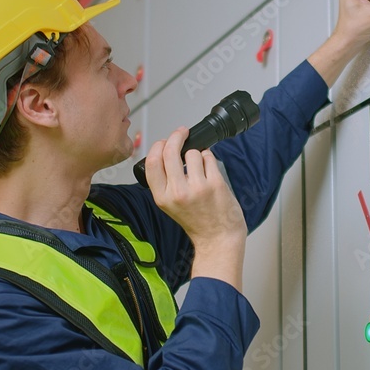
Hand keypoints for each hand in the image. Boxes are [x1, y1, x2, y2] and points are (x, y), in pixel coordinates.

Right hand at [145, 127, 246, 289]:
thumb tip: (166, 152)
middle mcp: (177, 192)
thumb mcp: (169, 205)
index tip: (164, 141)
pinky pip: (208, 157)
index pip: (152, 162)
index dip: (158, 146)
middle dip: (176, 136)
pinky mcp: (214, 184)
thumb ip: (165, 182)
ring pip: (192, 152)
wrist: (218, 237)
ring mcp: (197, 187)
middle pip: (170, 151)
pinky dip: (208, 158)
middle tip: (181, 132)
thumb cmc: (196, 221)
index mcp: (162, 198)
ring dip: (196, 153)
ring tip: (200, 167)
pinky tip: (209, 169)